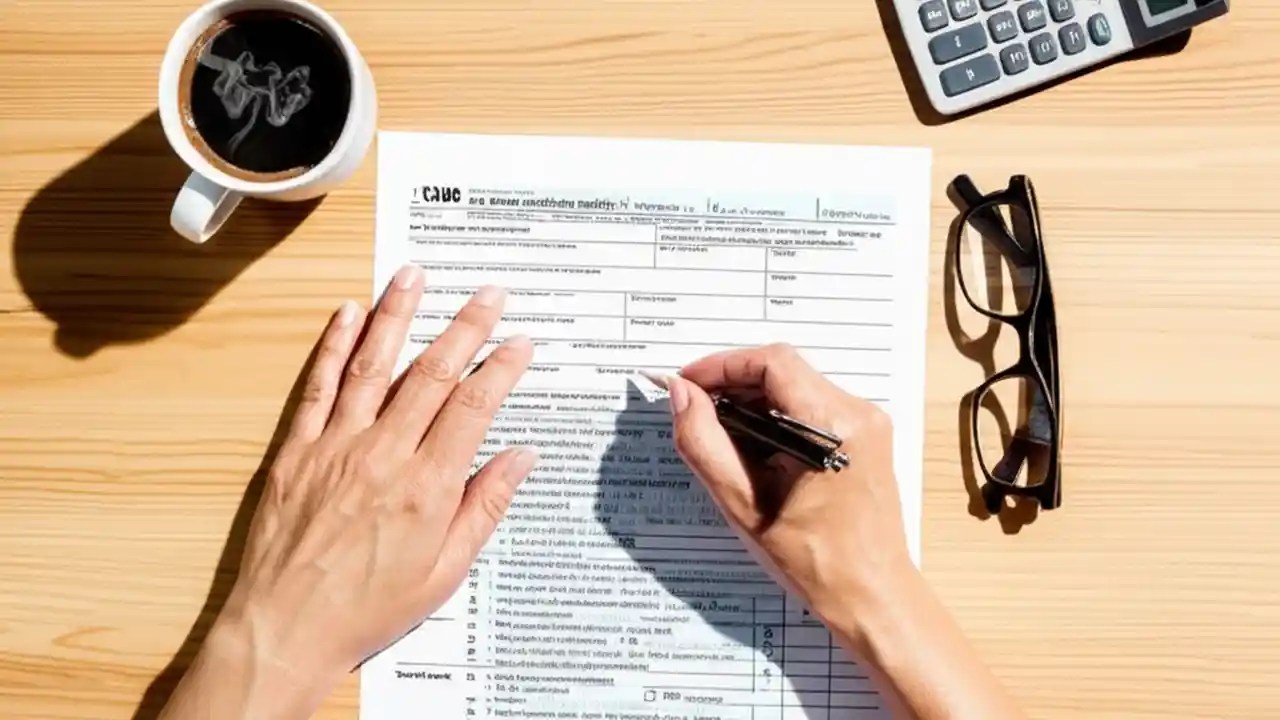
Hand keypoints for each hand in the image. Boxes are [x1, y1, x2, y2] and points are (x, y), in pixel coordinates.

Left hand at [161, 266, 535, 718]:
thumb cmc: (368, 609)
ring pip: (374, 366)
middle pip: (433, 374)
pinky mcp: (297, 451)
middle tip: (488, 293)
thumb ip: (485, 507)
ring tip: (414, 276)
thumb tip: (520, 458)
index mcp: (428, 487)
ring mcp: (337, 447)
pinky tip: (348, 315)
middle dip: (465, 327)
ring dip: (398, 316)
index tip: (520, 342)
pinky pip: (317, 387)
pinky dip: (333, 347)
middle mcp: (384, 455)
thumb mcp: (445, 571)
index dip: (502, 368)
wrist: (287, 629)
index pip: (474, 407)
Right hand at [663, 343, 909, 625]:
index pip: (772, 361)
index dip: (722, 365)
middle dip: (734, 384)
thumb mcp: (744, 505)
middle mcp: (858, 414)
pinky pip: (813, 406)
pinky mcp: (867, 436)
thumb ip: (704, 444)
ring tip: (720, 436)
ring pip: (797, 385)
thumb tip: (681, 395)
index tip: (688, 383)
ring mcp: (867, 423)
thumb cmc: (814, 562)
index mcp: (833, 426)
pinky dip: (777, 416)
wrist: (871, 596)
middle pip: (784, 370)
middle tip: (695, 412)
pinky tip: (754, 449)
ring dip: (754, 400)